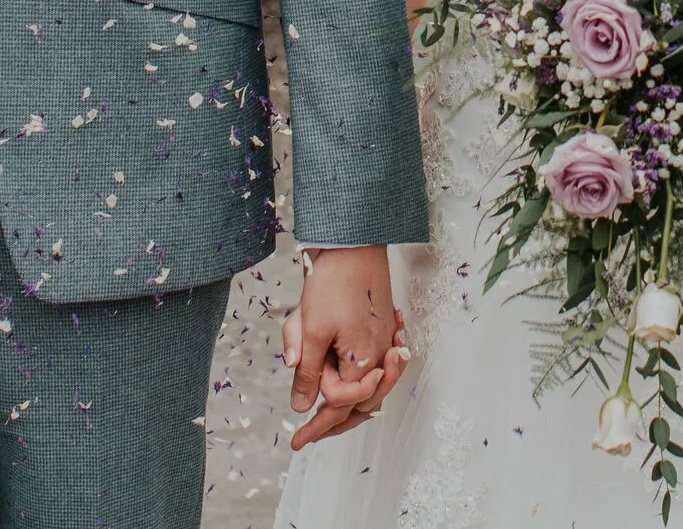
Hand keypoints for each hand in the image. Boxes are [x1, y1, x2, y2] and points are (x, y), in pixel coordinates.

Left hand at [285, 246, 405, 449]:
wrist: (353, 242)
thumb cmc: (333, 283)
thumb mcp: (312, 331)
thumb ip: (309, 373)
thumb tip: (303, 407)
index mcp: (363, 360)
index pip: (342, 404)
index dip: (319, 423)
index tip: (298, 440)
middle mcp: (380, 354)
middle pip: (362, 402)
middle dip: (335, 421)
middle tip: (310, 437)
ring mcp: (383, 339)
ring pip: (369, 384)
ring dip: (348, 401)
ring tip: (327, 415)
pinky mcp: (380, 326)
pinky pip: (372, 363)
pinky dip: (358, 379)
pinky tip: (346, 380)